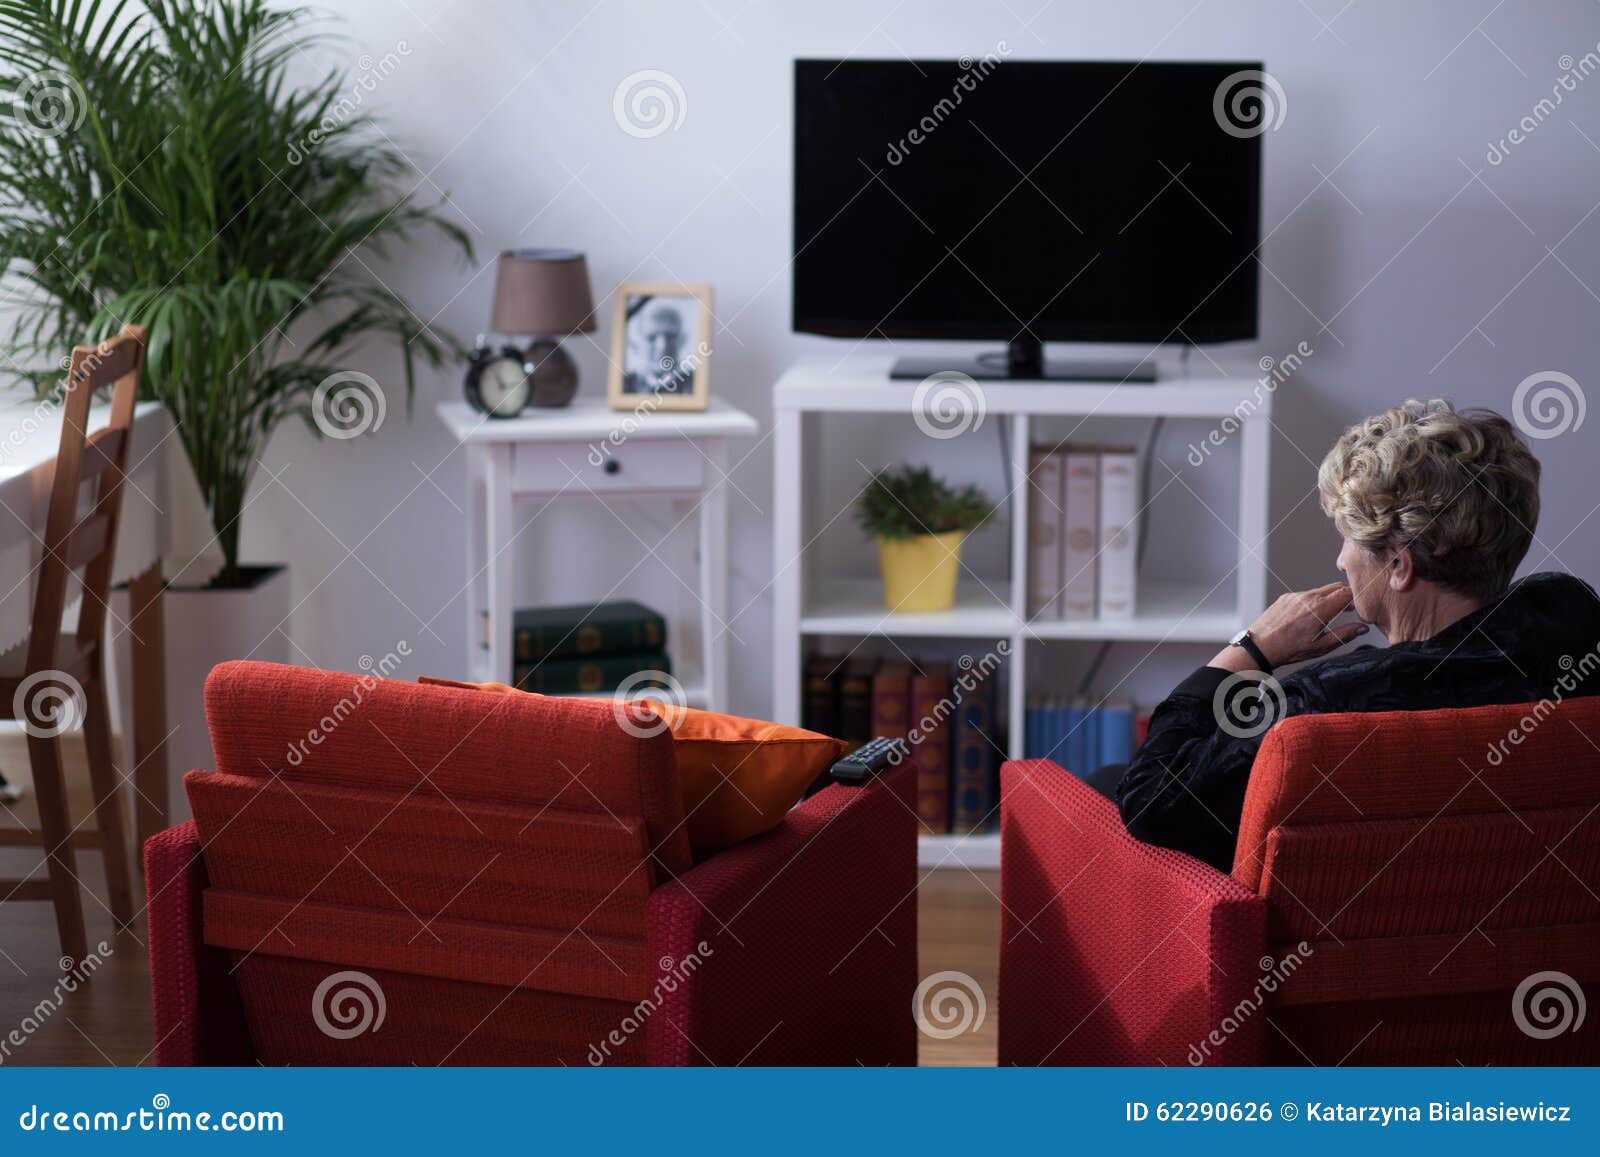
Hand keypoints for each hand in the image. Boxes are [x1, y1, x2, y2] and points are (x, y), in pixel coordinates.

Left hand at [1211, 581, 1368, 671]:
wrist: (1260, 646)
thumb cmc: (1289, 649)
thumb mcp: (1321, 646)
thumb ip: (1344, 634)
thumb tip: (1362, 628)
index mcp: (1320, 608)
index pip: (1347, 592)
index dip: (1356, 598)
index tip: (1359, 608)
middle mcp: (1308, 597)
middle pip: (1336, 587)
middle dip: (1345, 596)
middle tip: (1349, 609)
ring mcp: (1295, 595)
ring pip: (1320, 590)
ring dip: (1328, 599)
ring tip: (1328, 615)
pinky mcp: (1286, 597)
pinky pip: (1305, 594)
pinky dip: (1312, 601)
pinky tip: (1309, 616)